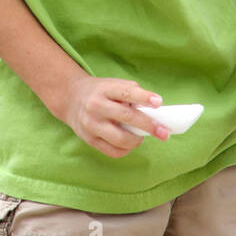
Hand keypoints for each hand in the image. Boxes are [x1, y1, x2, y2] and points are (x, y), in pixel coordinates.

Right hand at [56, 76, 170, 157]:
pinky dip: (126, 150)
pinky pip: (112, 151)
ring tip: (142, 138)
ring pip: (120, 138)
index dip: (143, 97)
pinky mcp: (89, 139)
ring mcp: (91, 124)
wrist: (71, 98)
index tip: (159, 102)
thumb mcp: (113, 84)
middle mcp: (96, 106)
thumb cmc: (100, 91)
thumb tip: (152, 109)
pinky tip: (130, 144)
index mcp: (105, 89)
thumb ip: (130, 92)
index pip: (126, 92)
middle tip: (164, 132)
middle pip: (126, 117)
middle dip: (148, 126)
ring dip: (137, 141)